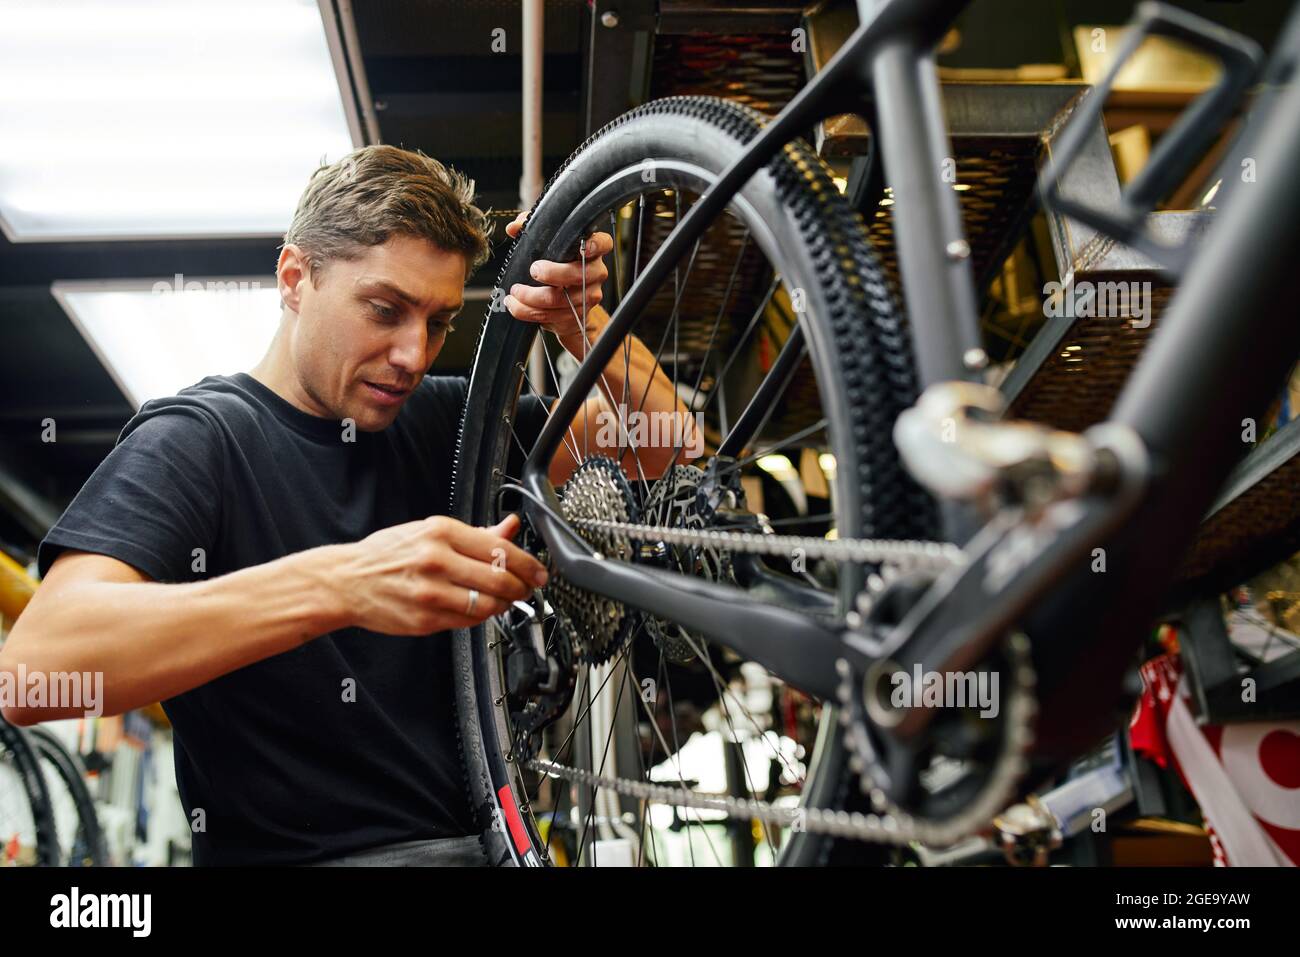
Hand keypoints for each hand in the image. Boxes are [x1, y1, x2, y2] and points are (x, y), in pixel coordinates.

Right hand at [338, 513, 547, 635]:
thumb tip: (511, 527)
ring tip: (506, 599)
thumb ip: (475, 532)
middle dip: (523, 587)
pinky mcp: (426, 619)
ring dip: (505, 605)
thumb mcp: (430, 530)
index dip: (528, 564)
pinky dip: (482, 616)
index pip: (499, 548)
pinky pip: (469, 621)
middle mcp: (436, 560)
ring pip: (488, 605)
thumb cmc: (388, 554)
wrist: (347, 581)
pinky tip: (480, 608)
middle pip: (499, 579)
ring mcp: (430, 593)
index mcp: (440, 532)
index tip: (539, 572)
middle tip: (528, 588)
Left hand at [504, 209, 612, 339]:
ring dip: (531, 297)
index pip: (603, 244)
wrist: (564, 303)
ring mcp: (588, 296)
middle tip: (533, 270)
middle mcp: (595, 274)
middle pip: (579, 274)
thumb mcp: (546, 244)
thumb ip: (531, 229)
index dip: (596, 245)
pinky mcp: (576, 315)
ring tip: (515, 292)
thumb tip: (514, 228)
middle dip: (552, 273)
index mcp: (592, 252)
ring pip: (561, 299)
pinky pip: (551, 315)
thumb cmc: (557, 266)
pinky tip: (516, 305)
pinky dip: (528, 311)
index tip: (583, 247)